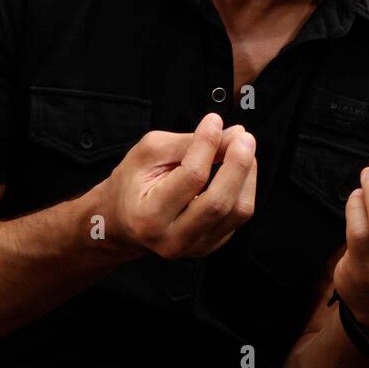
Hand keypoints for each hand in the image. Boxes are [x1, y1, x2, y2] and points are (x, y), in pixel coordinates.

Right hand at [98, 113, 256, 259]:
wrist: (122, 220)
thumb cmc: (132, 182)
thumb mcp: (150, 153)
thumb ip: (190, 143)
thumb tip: (233, 134)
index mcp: (149, 216)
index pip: (192, 177)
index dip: (208, 145)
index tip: (214, 121)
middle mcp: (173, 239)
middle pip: (219, 202)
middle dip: (238, 164)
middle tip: (243, 136)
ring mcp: (195, 247)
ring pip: (238, 211)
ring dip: (246, 174)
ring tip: (241, 148)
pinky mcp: (211, 245)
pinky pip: (239, 216)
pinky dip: (244, 187)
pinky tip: (237, 169)